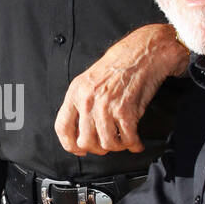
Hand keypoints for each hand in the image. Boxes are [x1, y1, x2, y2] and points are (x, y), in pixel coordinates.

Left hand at [55, 24, 187, 155]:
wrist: (142, 54)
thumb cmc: (119, 66)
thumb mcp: (90, 81)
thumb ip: (82, 103)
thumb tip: (82, 130)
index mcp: (76, 92)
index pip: (62, 127)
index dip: (69, 144)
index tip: (78, 149)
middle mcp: (88, 100)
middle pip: (85, 141)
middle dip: (98, 148)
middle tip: (107, 145)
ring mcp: (106, 106)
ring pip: (107, 144)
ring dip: (118, 147)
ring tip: (123, 142)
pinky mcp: (125, 111)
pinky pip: (127, 139)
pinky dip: (133, 145)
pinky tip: (135, 142)